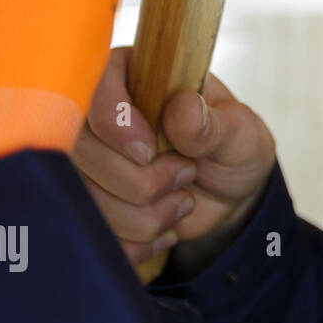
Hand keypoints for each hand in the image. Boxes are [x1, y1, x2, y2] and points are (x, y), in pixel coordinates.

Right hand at [71, 47, 275, 271]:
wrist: (230, 195)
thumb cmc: (234, 148)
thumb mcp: (240, 133)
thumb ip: (215, 124)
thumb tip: (184, 110)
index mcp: (135, 78)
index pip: (94, 88)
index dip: (114, 124)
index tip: (150, 151)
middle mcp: (100, 118)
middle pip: (81, 152)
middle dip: (141, 181)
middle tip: (188, 173)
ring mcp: (90, 165)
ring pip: (86, 199)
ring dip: (145, 216)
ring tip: (183, 200)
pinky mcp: (91, 205)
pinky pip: (95, 235)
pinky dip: (136, 244)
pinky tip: (166, 231)